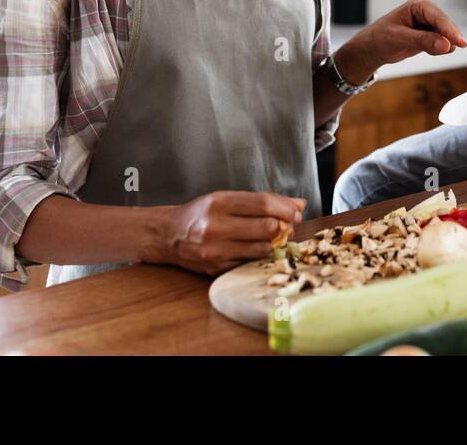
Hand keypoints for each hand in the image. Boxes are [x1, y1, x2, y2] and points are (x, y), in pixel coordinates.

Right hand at [153, 191, 305, 276]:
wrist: (168, 235)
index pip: (262, 203)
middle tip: (286, 225)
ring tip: (273, 236)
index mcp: (218, 203)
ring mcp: (215, 250)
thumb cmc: (201, 213)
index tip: (295, 211)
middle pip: (266, 227)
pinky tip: (256, 247)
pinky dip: (259, 255)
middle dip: (283, 226)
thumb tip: (298, 204)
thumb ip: (261, 201)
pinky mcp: (216, 268)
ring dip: (274, 242)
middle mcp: (215, 226)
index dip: (285, 208)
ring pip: (262, 248)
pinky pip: (250, 262)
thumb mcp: (226, 198)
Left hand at [335, 0, 466, 83]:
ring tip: (424, 50)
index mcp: (418, 5)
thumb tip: (446, 44)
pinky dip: (438, 50)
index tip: (462, 43)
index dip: (451, 31)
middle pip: (447, 26)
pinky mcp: (432, 35)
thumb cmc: (380, 39)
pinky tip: (426, 51)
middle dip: (449, 38)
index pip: (439, 17)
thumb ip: (423, 41)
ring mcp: (431, 23)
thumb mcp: (399, 39)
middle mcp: (427, 11)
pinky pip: (444, 44)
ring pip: (448, 36)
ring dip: (442, 46)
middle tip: (451, 50)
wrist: (372, 49)